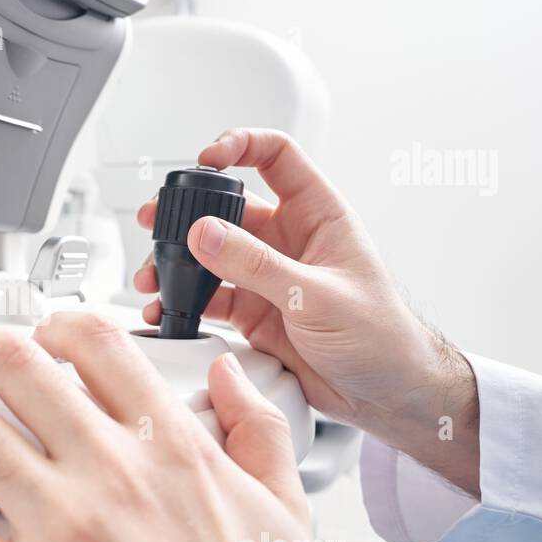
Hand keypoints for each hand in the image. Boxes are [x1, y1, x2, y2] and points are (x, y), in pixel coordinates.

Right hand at [136, 128, 479, 495]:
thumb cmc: (382, 336)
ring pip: (210, 254)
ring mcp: (267, 276)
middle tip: (156, 219)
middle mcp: (289, 240)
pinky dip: (184, 302)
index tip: (206, 159)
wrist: (386, 394)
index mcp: (318, 215)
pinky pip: (208, 297)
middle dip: (188, 211)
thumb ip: (258, 265)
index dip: (240, 146)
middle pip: (228, 207)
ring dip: (178, 261)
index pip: (276, 158)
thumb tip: (206, 233)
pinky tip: (169, 309)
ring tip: (155, 275)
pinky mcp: (253, 312)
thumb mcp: (317, 295)